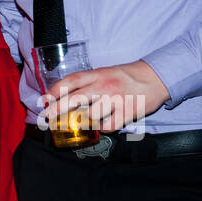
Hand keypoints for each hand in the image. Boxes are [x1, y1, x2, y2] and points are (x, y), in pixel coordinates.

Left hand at [40, 60, 171, 132]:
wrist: (155, 78)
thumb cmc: (127, 76)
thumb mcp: (106, 72)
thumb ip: (89, 81)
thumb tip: (66, 94)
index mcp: (98, 74)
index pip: (72, 80)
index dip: (56, 89)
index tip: (45, 99)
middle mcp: (105, 86)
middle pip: (76, 99)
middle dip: (58, 109)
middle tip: (48, 117)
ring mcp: (116, 100)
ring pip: (91, 116)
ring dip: (82, 122)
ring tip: (77, 123)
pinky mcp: (127, 112)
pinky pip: (108, 126)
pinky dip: (102, 128)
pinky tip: (100, 126)